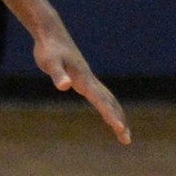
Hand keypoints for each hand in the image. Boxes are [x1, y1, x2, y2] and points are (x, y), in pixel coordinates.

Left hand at [31, 24, 131, 144]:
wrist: (51, 35)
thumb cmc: (49, 50)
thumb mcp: (50, 63)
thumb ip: (58, 75)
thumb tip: (65, 86)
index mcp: (84, 80)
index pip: (100, 101)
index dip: (110, 115)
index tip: (119, 129)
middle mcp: (90, 80)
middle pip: (110, 103)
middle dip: (119, 121)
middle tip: (126, 140)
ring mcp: (88, 79)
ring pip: (108, 99)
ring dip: (117, 115)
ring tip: (122, 131)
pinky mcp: (83, 78)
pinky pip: (100, 96)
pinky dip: (108, 106)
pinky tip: (108, 112)